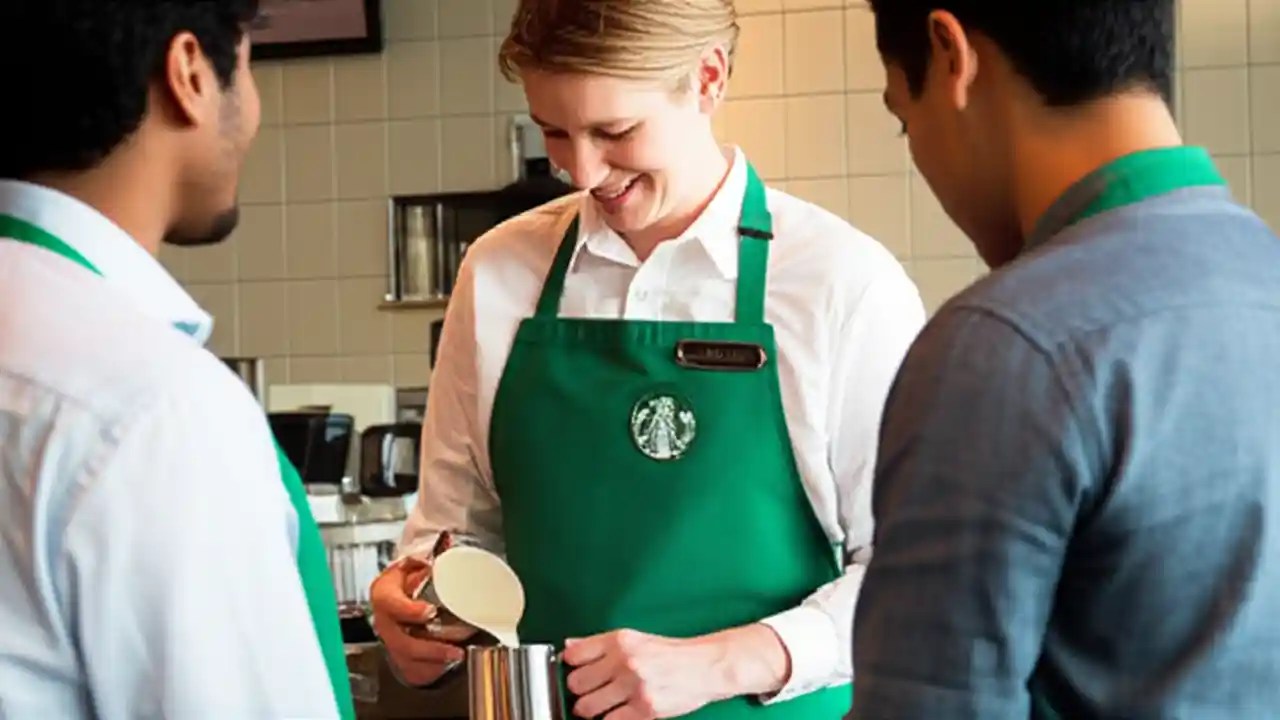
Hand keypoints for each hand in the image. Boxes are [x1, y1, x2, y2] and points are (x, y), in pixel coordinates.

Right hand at [369, 558, 469, 685]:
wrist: (400, 592)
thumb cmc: (408, 578)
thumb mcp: (414, 563)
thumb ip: (428, 555)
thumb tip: (447, 540)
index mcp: (384, 593)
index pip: (390, 603)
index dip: (409, 610)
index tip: (429, 612)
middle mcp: (384, 620)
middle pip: (400, 641)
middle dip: (428, 648)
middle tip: (454, 649)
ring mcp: (389, 639)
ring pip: (406, 659)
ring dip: (433, 662)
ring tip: (457, 657)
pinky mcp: (398, 654)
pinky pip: (411, 669)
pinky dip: (431, 670)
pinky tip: (447, 665)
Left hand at [561, 629, 723, 718]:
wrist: (705, 667)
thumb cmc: (671, 654)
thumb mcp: (635, 639)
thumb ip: (600, 645)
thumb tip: (569, 646)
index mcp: (620, 640)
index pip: (573, 655)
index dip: (572, 666)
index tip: (576, 671)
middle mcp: (624, 661)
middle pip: (576, 684)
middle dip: (580, 691)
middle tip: (591, 692)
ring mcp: (634, 686)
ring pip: (586, 707)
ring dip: (591, 710)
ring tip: (603, 706)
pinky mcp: (644, 709)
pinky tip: (619, 714)